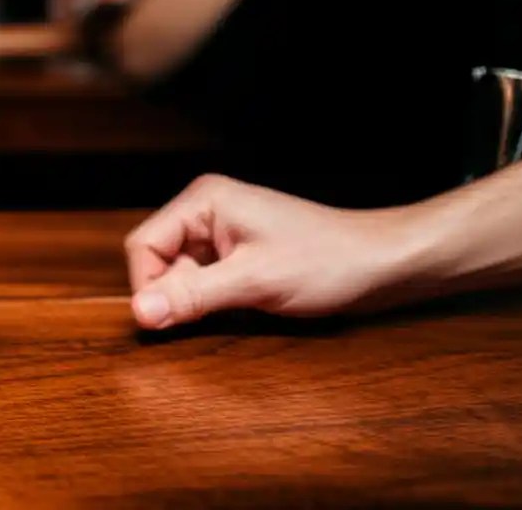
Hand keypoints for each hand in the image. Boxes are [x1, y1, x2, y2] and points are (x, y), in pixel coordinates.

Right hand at [125, 175, 421, 329]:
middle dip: (176, 293)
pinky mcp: (237, 253)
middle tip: (216, 310)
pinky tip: (244, 305)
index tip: (168, 319)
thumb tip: (139, 313)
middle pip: (158, 260)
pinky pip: (204, 280)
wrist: (382, 262)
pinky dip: (214, 300)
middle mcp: (207, 210)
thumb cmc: (327, 261)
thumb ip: (192, 296)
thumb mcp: (253, 283)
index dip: (149, 286)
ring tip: (239, 305)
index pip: (144, 246)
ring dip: (197, 299)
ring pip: (180, 274)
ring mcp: (222, 231)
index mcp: (204, 201)